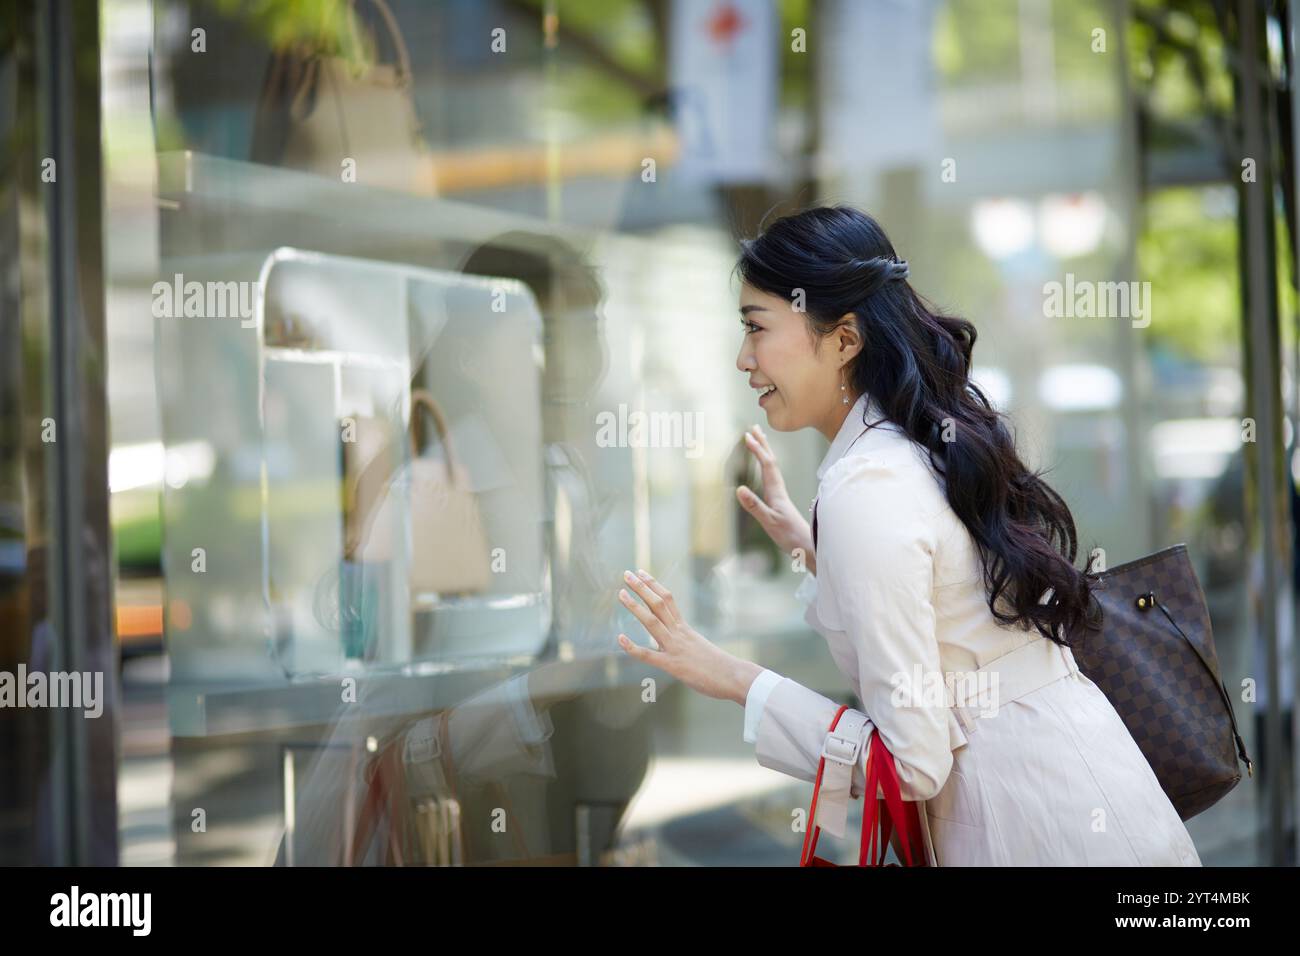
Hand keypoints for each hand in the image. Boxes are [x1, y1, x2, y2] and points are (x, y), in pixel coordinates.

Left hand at [615, 568, 759, 704]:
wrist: (734, 677)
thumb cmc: (721, 667)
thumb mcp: (701, 649)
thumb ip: (687, 643)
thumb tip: (680, 644)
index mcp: (685, 629)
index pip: (668, 600)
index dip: (653, 585)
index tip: (641, 573)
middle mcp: (679, 633)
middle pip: (658, 604)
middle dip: (642, 588)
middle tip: (627, 574)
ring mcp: (675, 648)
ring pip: (652, 622)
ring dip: (635, 607)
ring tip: (621, 593)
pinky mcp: (672, 665)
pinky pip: (649, 655)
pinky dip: (633, 647)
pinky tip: (620, 639)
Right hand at [736, 424, 815, 573]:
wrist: (807, 546)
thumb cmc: (789, 535)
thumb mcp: (768, 521)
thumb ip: (754, 506)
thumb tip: (739, 488)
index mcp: (776, 491)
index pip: (766, 464)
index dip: (757, 449)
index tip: (747, 435)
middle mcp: (779, 489)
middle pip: (771, 460)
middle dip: (762, 443)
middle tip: (753, 427)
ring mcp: (780, 494)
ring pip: (773, 467)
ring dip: (765, 452)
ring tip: (759, 440)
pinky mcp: (780, 501)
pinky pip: (772, 476)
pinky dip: (766, 465)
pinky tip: (765, 468)